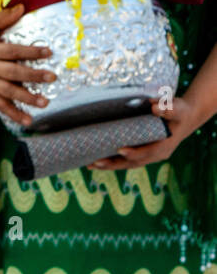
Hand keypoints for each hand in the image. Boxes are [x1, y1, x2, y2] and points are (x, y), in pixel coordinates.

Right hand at [0, 4, 55, 126]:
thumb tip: (22, 7)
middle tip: (52, 77)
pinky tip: (28, 121)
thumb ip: (3, 17)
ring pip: (8, 92)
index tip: (49, 52)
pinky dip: (13, 114)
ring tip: (44, 102)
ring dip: (26, 98)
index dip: (31, 51)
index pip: (12, 51)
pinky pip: (0, 106)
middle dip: (33, 76)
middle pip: (13, 73)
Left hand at [89, 93, 206, 170]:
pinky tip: (95, 161)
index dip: (135, 153)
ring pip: (127, 165)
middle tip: (96, 163)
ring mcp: (149, 156)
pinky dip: (112, 162)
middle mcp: (156, 154)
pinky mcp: (142, 154)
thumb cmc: (179, 112)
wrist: (184, 118)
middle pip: (133, 163)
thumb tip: (154, 107)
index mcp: (165, 146)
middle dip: (114, 164)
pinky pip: (126, 161)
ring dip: (109, 166)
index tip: (121, 150)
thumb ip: (168, 108)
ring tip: (89, 165)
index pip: (149, 152)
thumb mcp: (177, 108)